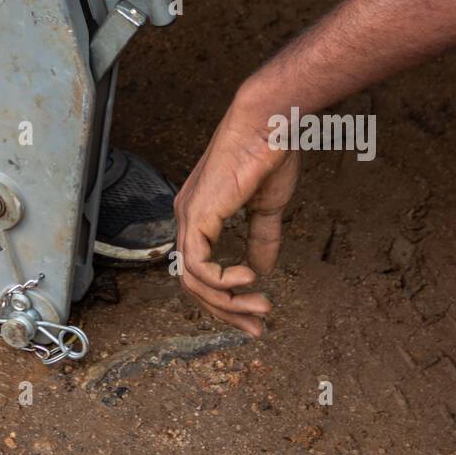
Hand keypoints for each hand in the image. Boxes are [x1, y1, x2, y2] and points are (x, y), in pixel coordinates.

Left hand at [173, 93, 300, 336]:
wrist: (268, 126)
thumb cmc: (267, 156)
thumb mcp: (266, 208)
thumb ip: (260, 238)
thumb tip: (262, 269)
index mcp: (200, 215)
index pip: (201, 271)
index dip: (226, 299)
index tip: (257, 313)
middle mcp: (187, 218)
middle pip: (194, 284)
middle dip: (227, 311)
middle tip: (258, 327)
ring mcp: (188, 217)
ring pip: (193, 282)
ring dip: (229, 303)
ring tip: (262, 306)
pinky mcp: (196, 216)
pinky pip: (198, 267)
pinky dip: (223, 282)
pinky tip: (249, 277)